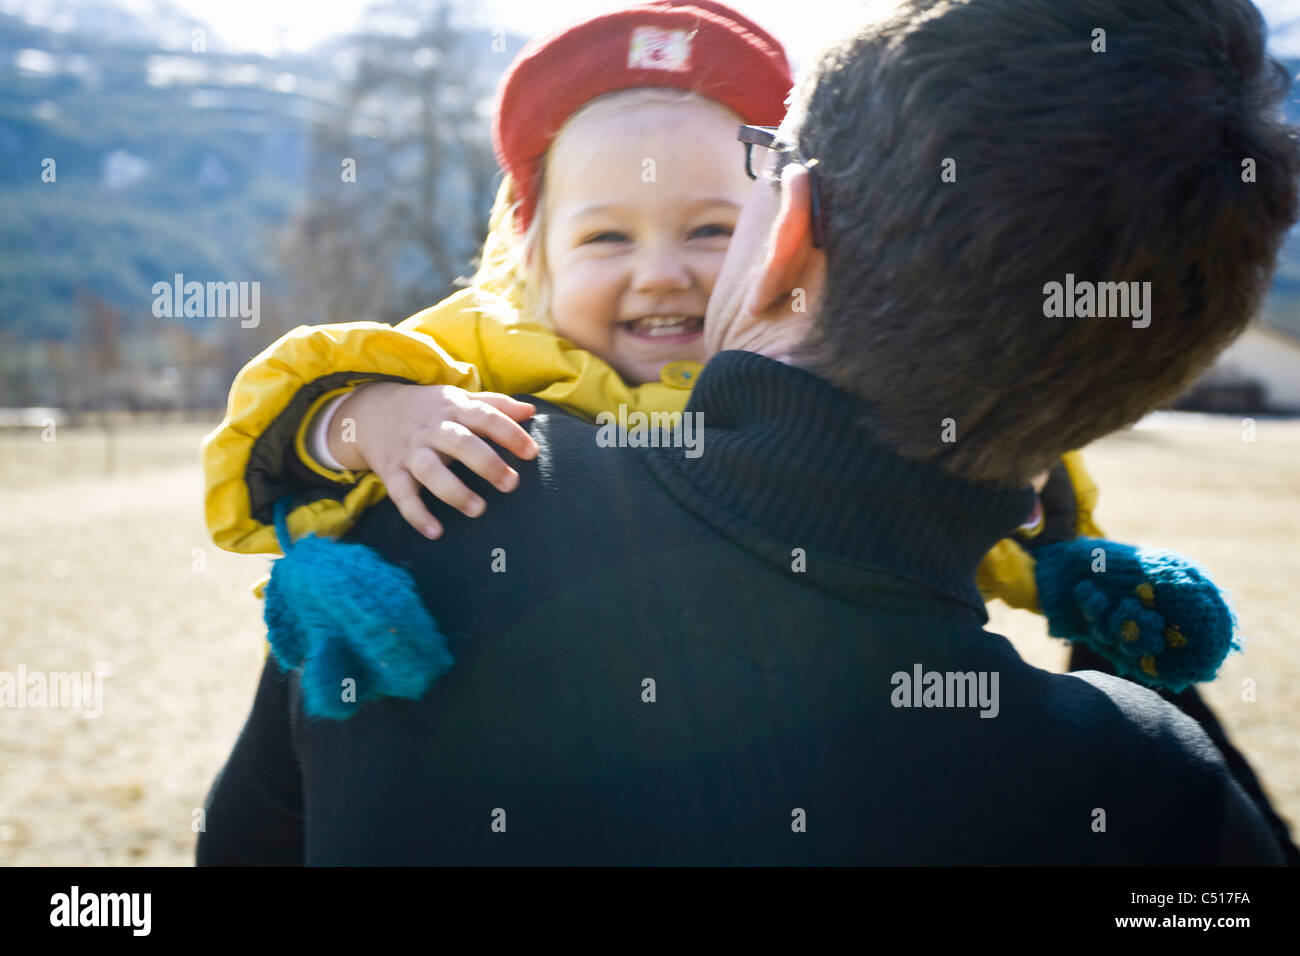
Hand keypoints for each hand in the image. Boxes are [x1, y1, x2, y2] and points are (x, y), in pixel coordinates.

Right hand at [329, 382, 537, 538]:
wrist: (370, 410)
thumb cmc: (429, 409)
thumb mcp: (459, 398)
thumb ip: (495, 404)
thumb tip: (531, 409)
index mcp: (454, 408)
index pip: (486, 417)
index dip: (510, 434)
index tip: (532, 453)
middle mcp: (432, 428)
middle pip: (461, 444)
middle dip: (487, 464)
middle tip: (512, 485)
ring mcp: (411, 450)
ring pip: (431, 471)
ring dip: (455, 492)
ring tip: (479, 510)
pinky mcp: (392, 472)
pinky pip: (402, 495)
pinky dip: (417, 515)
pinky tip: (436, 532)